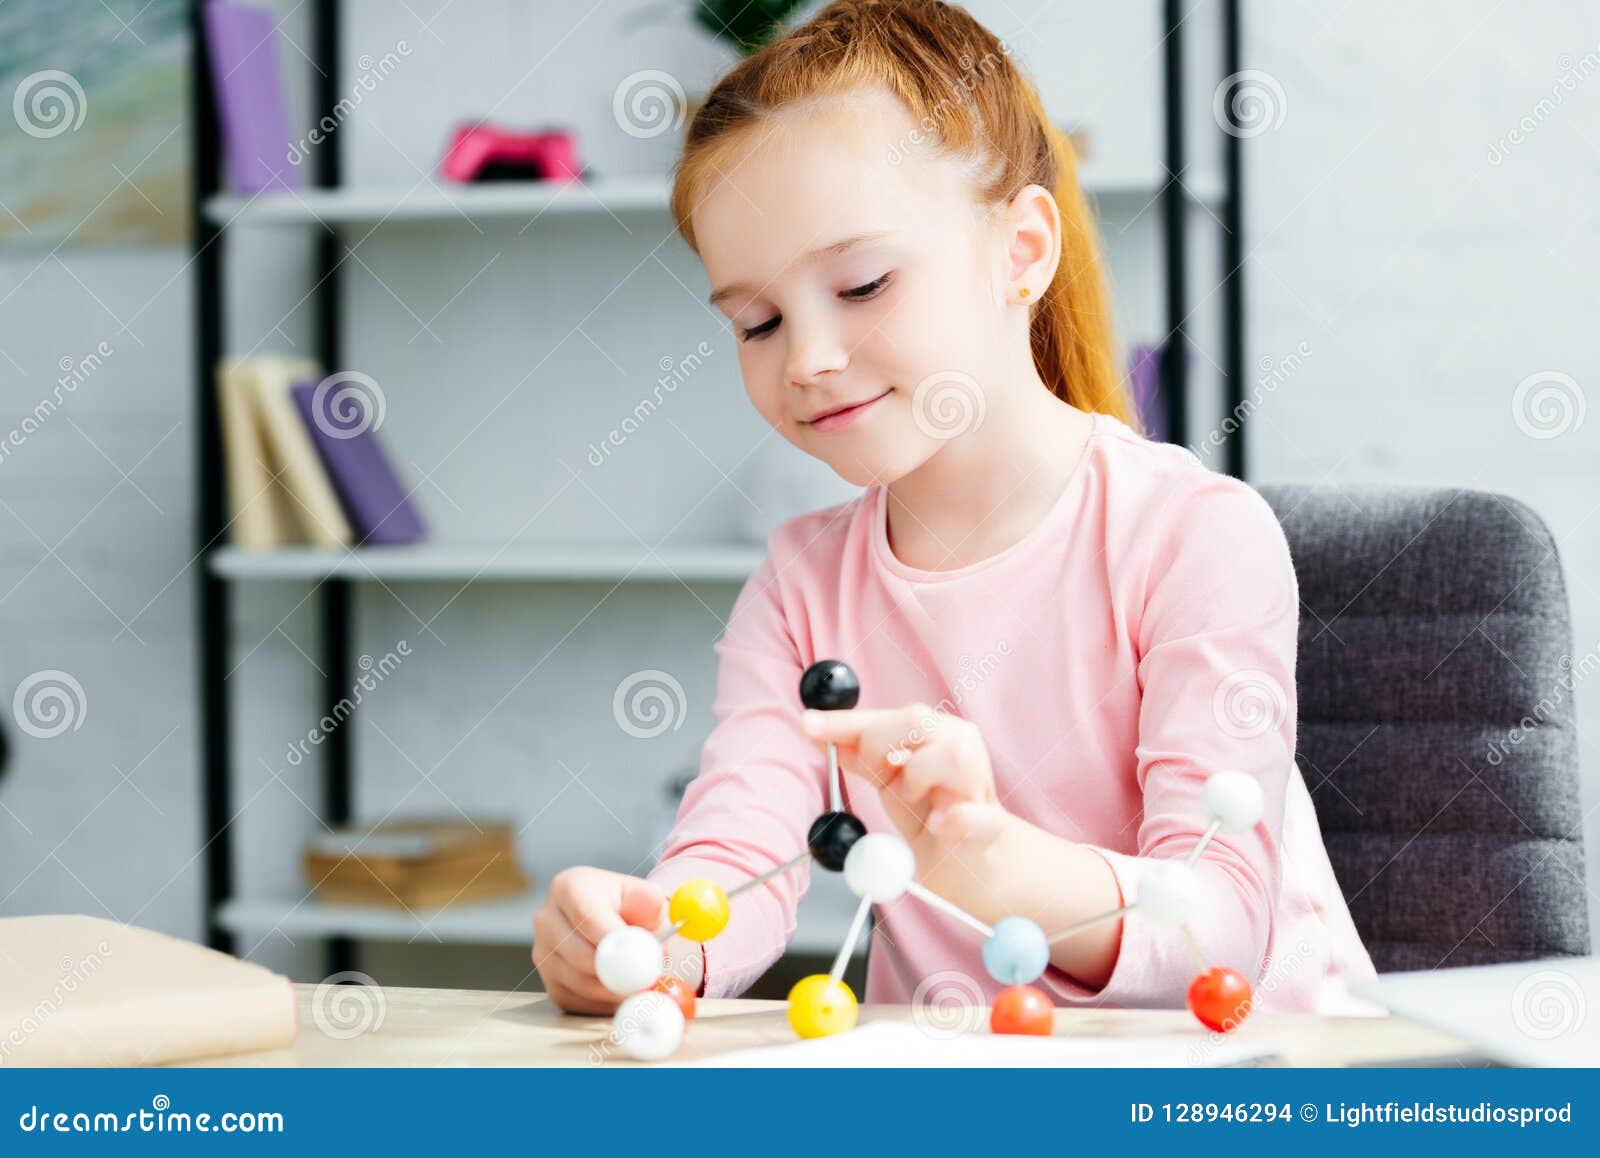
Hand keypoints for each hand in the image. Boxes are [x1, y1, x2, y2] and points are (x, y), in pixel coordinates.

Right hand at [532, 866, 664, 1013]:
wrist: (614, 920)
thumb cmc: (630, 907)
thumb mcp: (646, 896)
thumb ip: (651, 906)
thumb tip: (652, 939)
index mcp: (568, 888)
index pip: (587, 918)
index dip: (615, 940)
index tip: (641, 955)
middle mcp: (546, 920)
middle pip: (582, 957)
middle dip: (620, 972)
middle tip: (650, 976)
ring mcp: (542, 954)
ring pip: (583, 985)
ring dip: (617, 989)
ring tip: (640, 977)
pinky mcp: (549, 984)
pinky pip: (579, 1003)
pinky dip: (605, 1002)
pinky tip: (621, 987)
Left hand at [801, 703, 1009, 855]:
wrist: (972, 859)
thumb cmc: (932, 810)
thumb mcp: (888, 778)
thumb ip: (858, 755)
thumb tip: (814, 729)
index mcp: (935, 729)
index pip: (884, 717)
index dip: (843, 721)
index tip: (808, 723)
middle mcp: (960, 743)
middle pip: (913, 721)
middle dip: (878, 747)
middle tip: (878, 775)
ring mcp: (978, 783)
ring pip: (941, 757)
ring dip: (913, 782)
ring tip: (916, 801)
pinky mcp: (989, 825)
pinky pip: (972, 815)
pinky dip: (955, 818)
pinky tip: (940, 824)